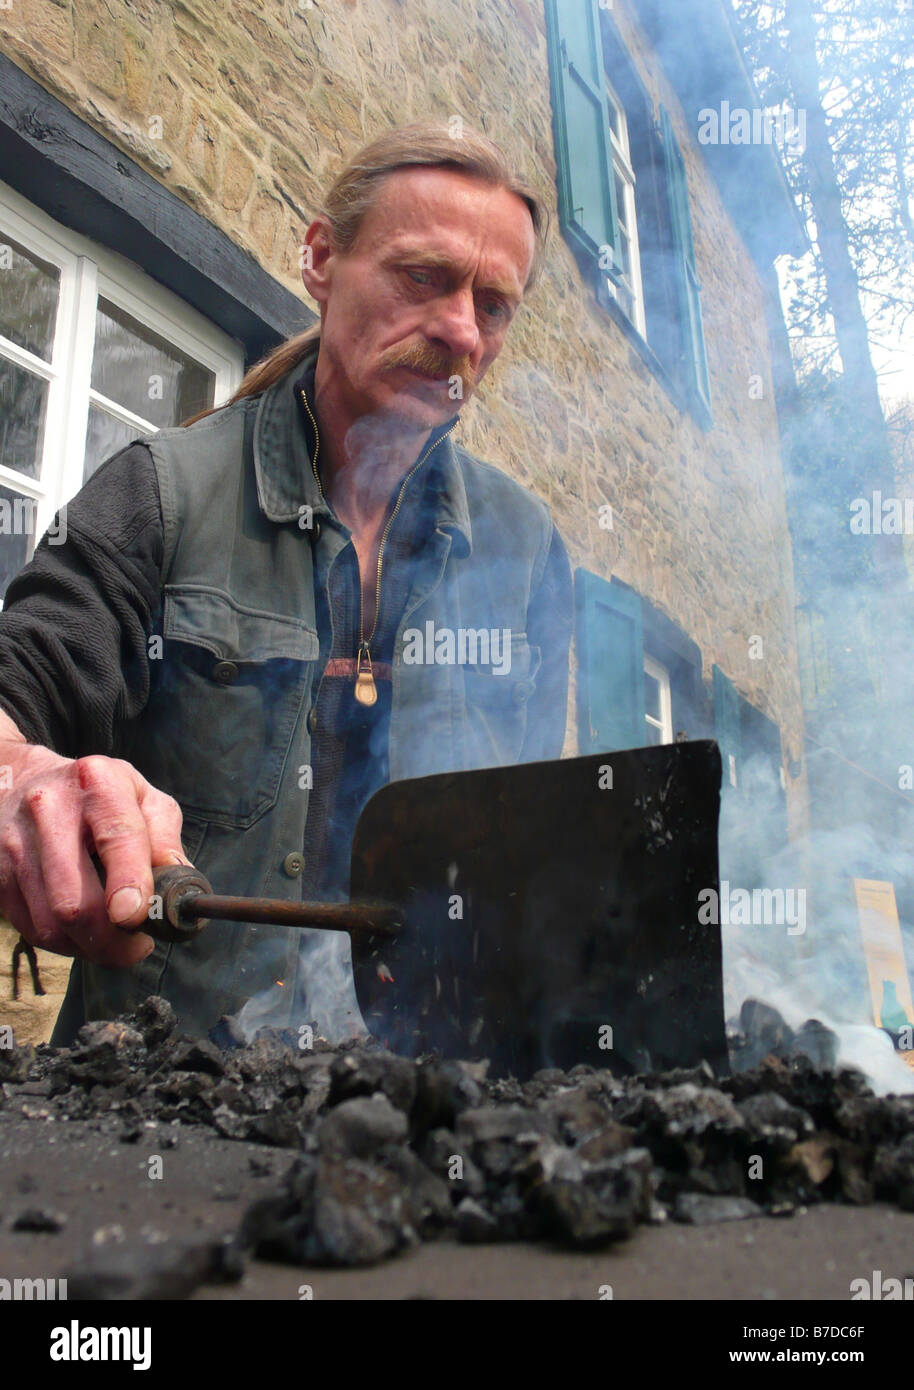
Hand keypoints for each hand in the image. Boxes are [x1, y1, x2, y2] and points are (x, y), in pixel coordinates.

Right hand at [0, 715, 187, 966]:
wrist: (27, 783)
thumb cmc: (99, 797)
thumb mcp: (144, 798)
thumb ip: (166, 839)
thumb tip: (179, 886)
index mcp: (98, 781)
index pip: (116, 836)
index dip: (127, 882)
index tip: (134, 917)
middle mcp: (49, 808)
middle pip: (73, 901)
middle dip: (111, 940)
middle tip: (136, 948)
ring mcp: (15, 843)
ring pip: (50, 925)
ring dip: (89, 948)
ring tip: (112, 939)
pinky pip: (32, 929)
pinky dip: (63, 942)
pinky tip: (81, 929)